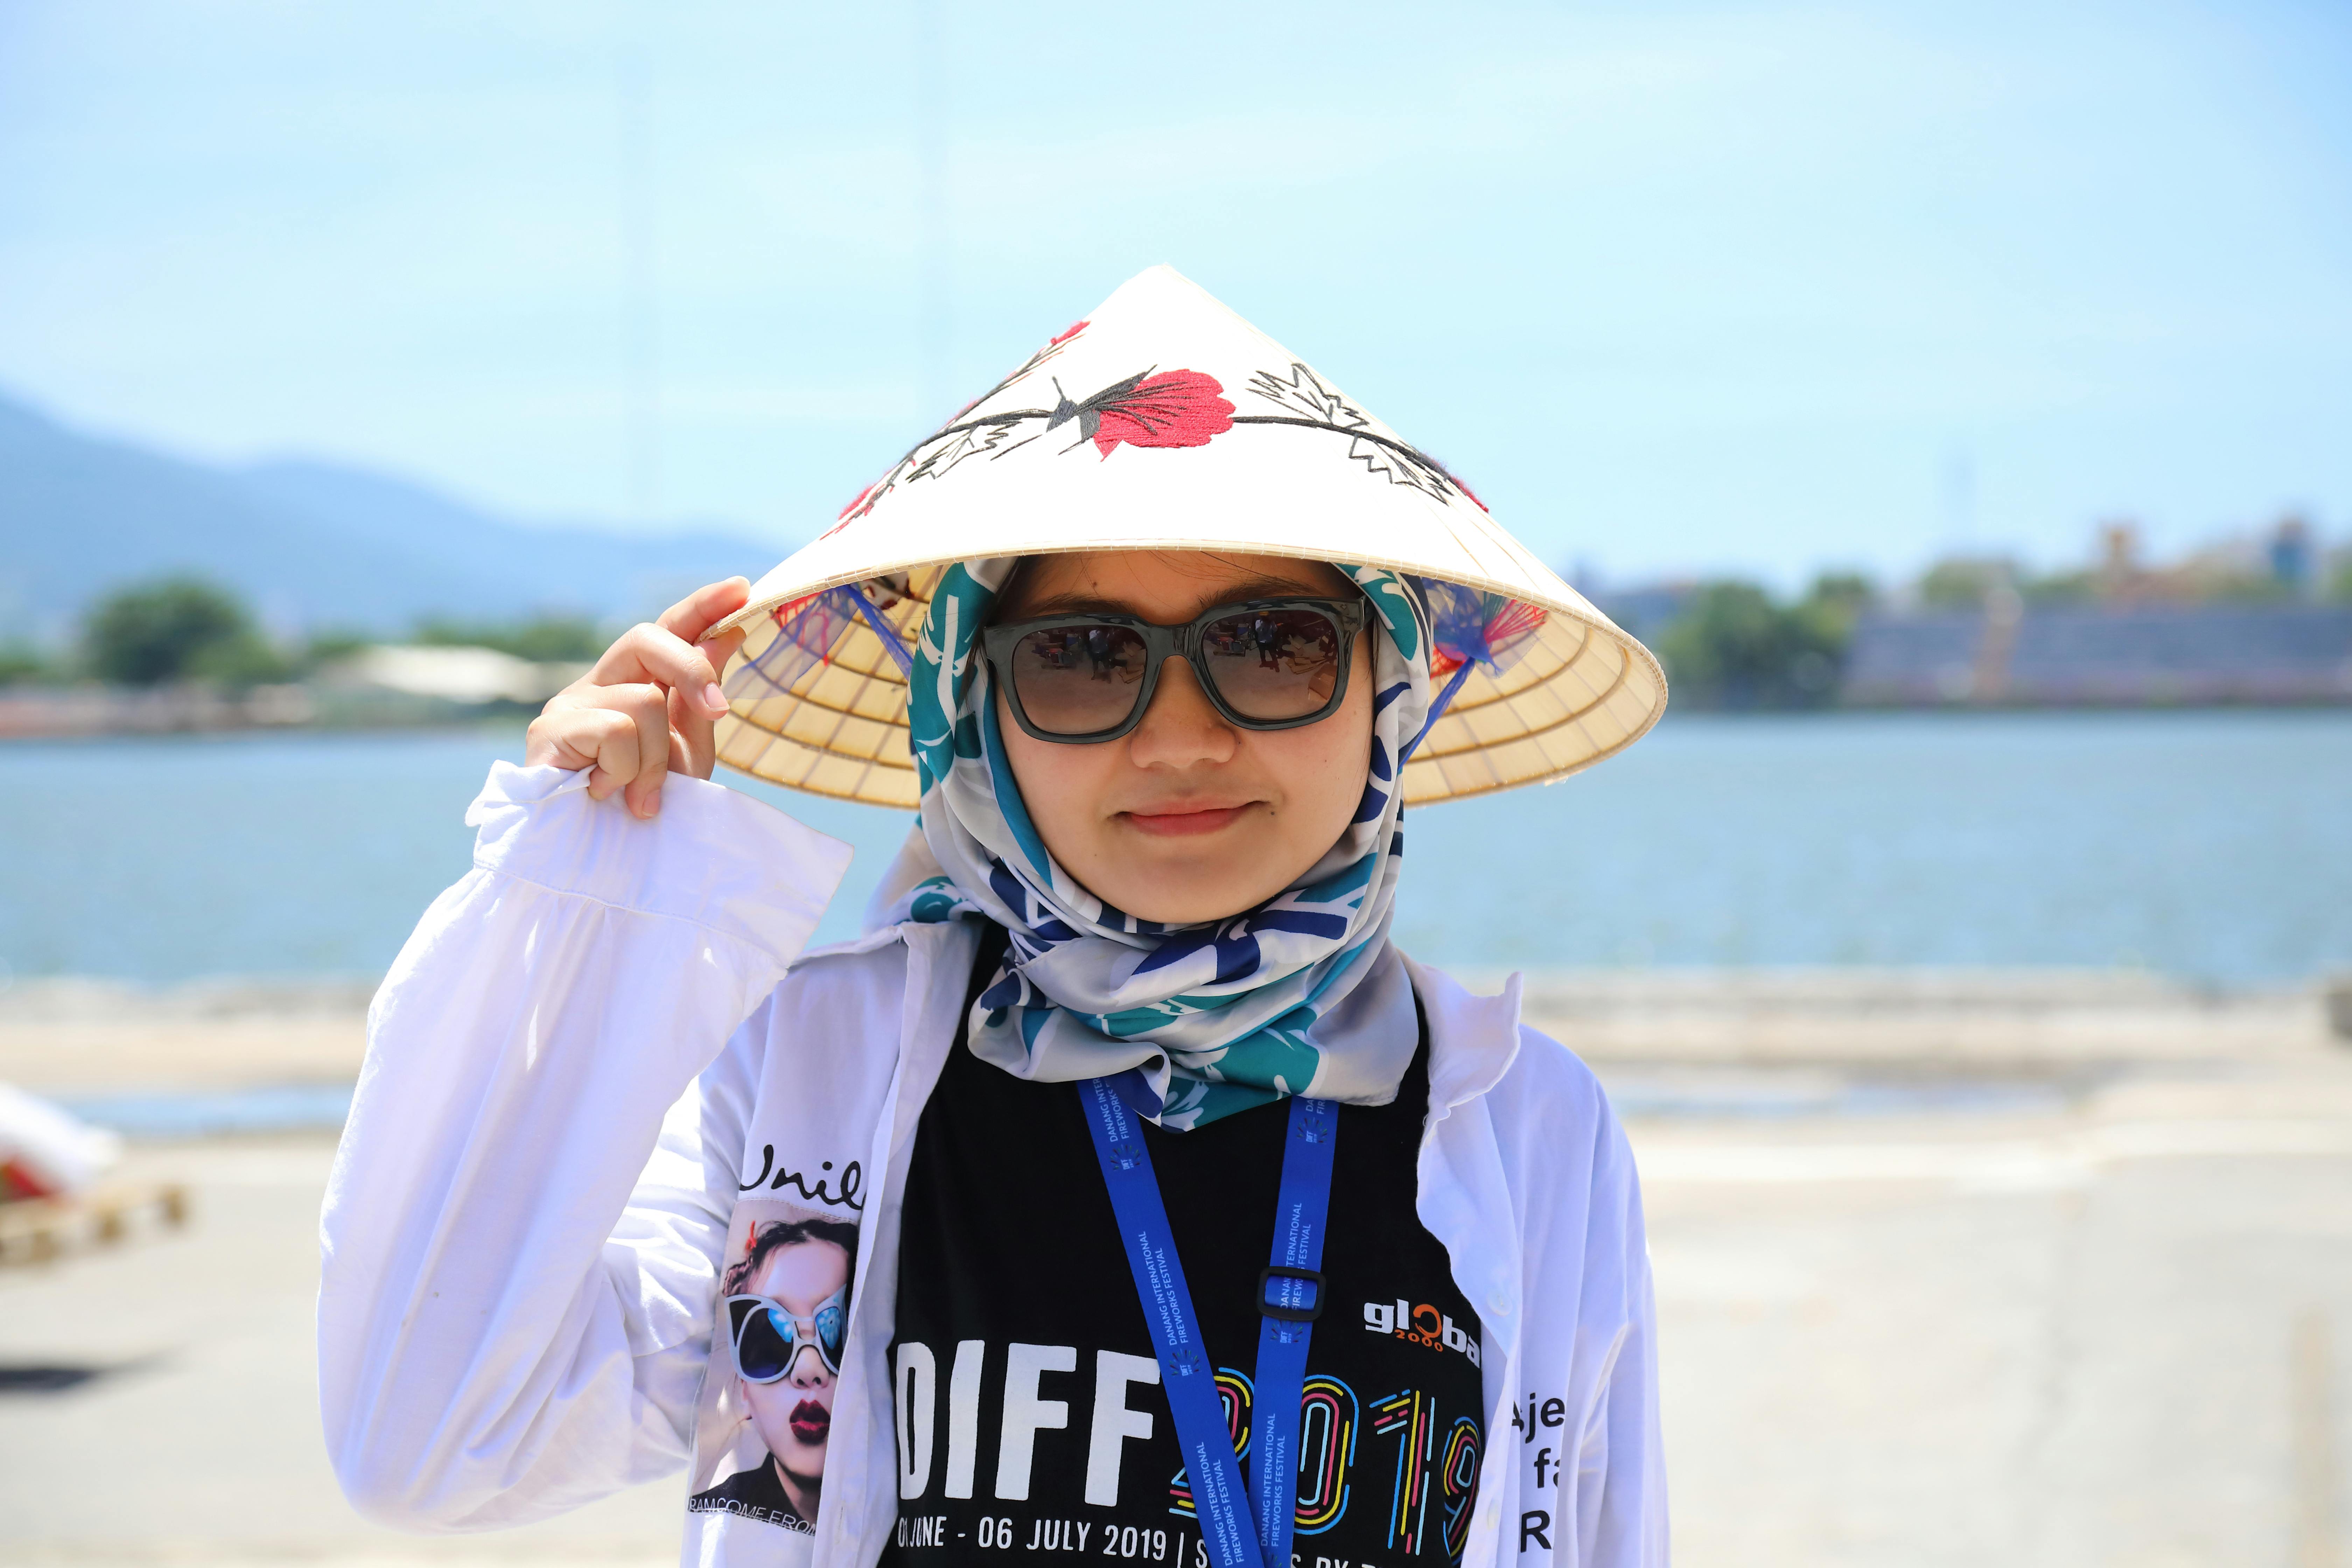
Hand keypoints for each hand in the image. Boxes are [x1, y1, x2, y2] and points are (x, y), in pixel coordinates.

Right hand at [525, 577, 752, 818]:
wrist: (606, 868)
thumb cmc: (647, 811)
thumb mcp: (688, 754)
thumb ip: (700, 699)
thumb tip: (724, 637)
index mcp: (635, 685)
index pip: (668, 630)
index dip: (702, 605)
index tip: (742, 586)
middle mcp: (598, 684)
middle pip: (649, 638)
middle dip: (693, 672)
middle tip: (718, 710)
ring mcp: (569, 705)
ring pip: (643, 699)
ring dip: (656, 759)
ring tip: (640, 797)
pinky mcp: (547, 732)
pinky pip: (615, 729)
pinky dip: (626, 771)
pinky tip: (607, 796)